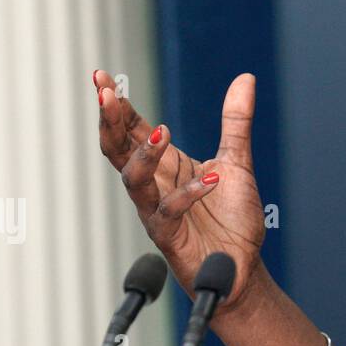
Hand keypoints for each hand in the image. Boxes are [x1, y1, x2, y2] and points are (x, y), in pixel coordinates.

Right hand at [94, 69, 268, 314]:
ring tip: (163, 132)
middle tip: (105, 93)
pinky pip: (169, 213)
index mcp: (165, 165)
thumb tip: (246, 78)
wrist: (242, 269)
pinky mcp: (171, 237)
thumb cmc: (232, 218)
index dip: (116, 103)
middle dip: (110, 121)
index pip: (132, 129)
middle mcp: (154, 186)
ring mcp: (158, 212)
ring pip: (133, 181)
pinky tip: (211, 180)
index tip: (100, 76)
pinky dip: (188, 194)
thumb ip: (236, 122)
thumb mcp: (237, 161)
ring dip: (143, 155)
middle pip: (118, 150)